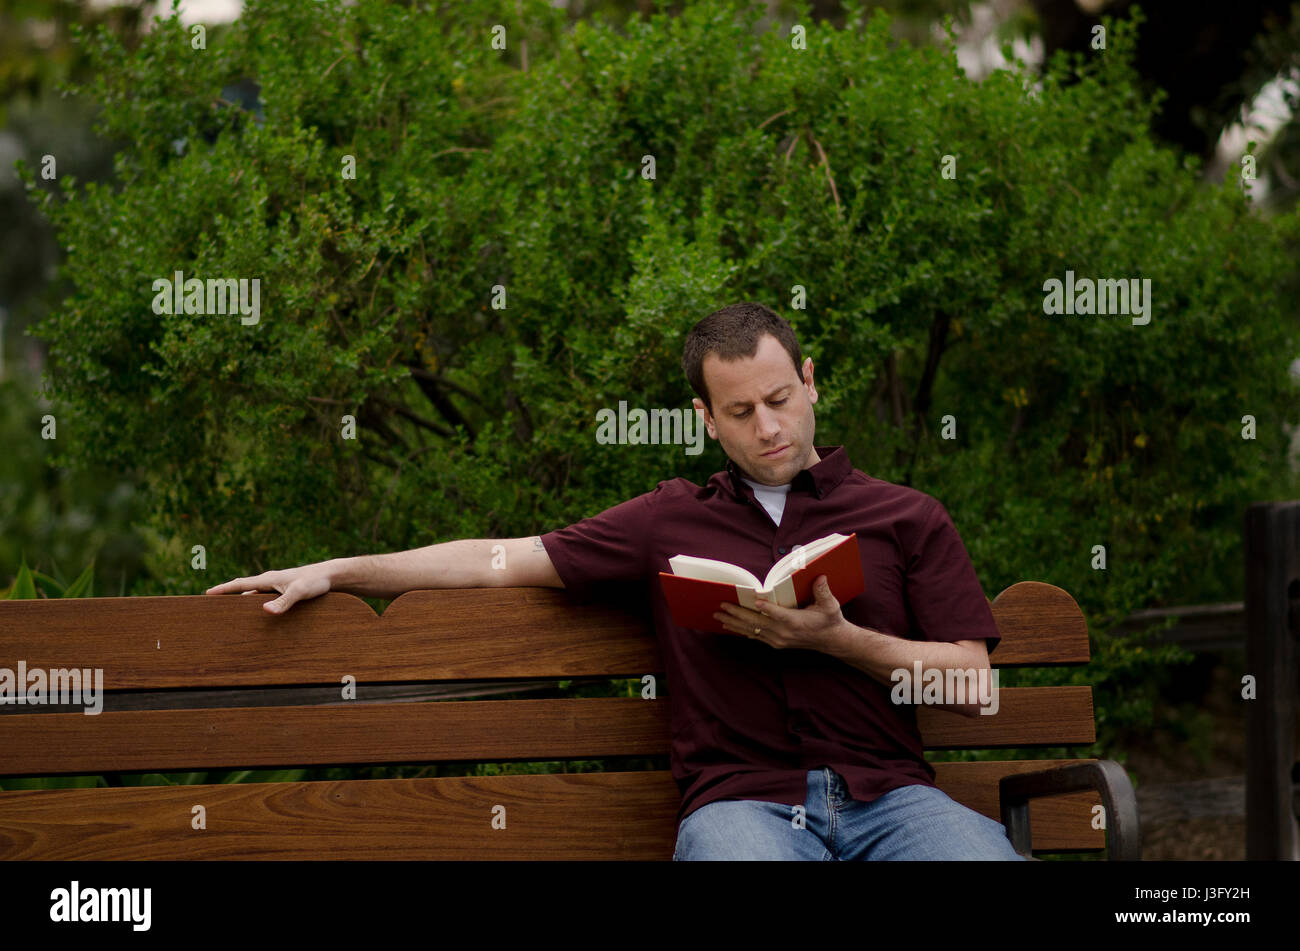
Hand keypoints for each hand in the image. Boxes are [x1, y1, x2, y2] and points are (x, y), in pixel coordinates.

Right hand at [204, 562, 332, 613]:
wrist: (331, 575)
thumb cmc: (315, 581)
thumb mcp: (299, 592)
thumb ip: (284, 602)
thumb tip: (265, 610)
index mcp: (268, 579)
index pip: (240, 584)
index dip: (223, 589)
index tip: (206, 593)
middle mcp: (270, 581)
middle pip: (243, 588)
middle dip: (228, 595)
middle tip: (212, 604)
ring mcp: (277, 585)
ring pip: (254, 593)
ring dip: (242, 600)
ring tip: (230, 612)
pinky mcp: (285, 590)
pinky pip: (265, 597)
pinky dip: (257, 603)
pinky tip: (258, 613)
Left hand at [712, 575, 848, 652]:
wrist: (831, 641)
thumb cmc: (830, 619)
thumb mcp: (830, 605)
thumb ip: (823, 592)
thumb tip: (820, 577)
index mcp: (796, 622)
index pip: (779, 614)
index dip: (767, 608)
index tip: (754, 600)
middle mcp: (784, 632)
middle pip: (757, 623)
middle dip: (738, 614)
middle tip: (721, 606)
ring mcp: (778, 639)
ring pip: (752, 630)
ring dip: (734, 623)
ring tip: (718, 616)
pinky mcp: (775, 643)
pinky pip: (755, 636)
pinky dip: (741, 630)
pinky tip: (729, 625)